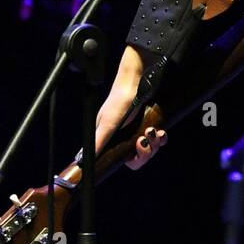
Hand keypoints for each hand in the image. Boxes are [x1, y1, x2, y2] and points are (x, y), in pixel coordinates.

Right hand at [94, 46, 167, 169]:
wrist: (136, 81)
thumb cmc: (119, 101)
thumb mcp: (108, 123)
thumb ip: (98, 142)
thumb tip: (81, 161)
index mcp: (113, 140)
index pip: (124, 160)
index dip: (133, 160)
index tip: (134, 155)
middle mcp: (127, 137)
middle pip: (140, 157)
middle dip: (146, 151)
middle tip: (144, 139)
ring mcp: (140, 131)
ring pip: (152, 148)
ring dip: (155, 143)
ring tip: (152, 131)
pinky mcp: (151, 123)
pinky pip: (159, 138)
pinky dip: (161, 137)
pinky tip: (160, 131)